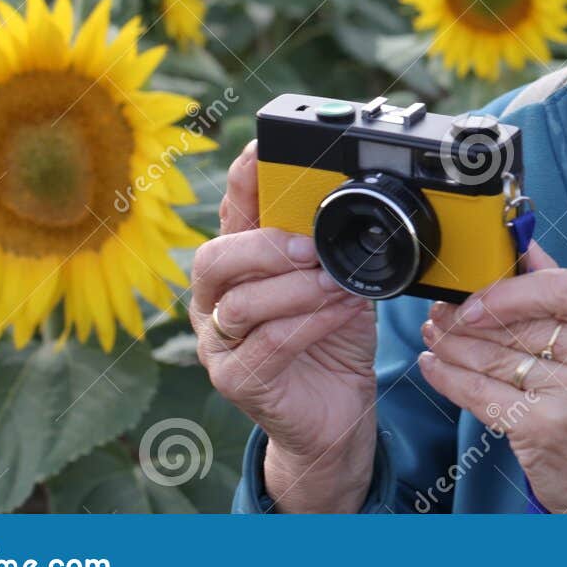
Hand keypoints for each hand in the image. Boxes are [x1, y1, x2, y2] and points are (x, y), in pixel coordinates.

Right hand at [190, 139, 377, 512]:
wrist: (336, 415)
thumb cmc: (332, 339)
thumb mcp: (336, 281)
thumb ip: (331, 246)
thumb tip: (352, 200)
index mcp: (239, 266)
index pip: (230, 215)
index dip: (240, 182)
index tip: (259, 151)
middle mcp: (216, 302)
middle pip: (214, 259)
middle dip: (264, 246)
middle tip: (311, 246)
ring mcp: (219, 345)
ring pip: (241, 304)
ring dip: (296, 288)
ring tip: (338, 283)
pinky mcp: (237, 381)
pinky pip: (270, 344)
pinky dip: (311, 322)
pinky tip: (343, 311)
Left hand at [417, 241, 566, 512]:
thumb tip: (523, 245)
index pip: (564, 288)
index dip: (511, 288)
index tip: (479, 294)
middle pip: (525, 324)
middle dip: (472, 316)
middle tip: (445, 310)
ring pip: (498, 358)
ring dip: (455, 344)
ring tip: (436, 334)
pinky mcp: (547, 430)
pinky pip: (483, 394)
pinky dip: (451, 378)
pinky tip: (434, 365)